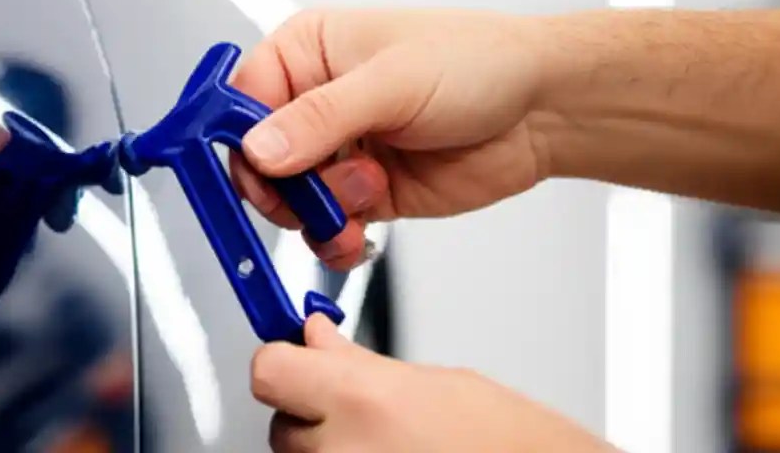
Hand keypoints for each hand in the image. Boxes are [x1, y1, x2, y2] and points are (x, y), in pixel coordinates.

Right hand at [230, 8, 550, 268]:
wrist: (541, 110)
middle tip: (315, 191)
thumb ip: (320, 119)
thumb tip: (259, 149)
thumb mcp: (392, 81)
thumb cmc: (477, 62)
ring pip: (289, 200)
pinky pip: (323, 227)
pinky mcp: (363, 191)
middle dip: (285, 185)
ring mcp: (337, 150)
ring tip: (367, 192)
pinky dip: (334, 239)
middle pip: (257, 160)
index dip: (239, 137)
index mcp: (306, 52)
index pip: (241, 99)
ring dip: (320, 212)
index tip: (257, 167)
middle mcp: (314, 101)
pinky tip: (362, 230)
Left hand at [252, 315, 613, 452]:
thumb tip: (316, 337)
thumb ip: (360, 363)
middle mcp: (343, 450)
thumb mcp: (433, 381)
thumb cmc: (512, 442)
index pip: (268, 369)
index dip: (283, 361)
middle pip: (280, 423)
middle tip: (357, 413)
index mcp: (361, 399)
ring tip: (385, 445)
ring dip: (326, 450)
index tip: (297, 356)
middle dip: (308, 413)